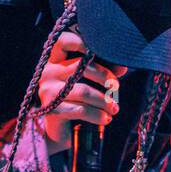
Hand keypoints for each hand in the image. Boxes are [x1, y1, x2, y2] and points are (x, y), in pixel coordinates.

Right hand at [38, 31, 124, 154]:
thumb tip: (123, 67)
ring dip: (104, 101)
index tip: (97, 50)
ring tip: (114, 109)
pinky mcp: (52, 110)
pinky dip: (97, 115)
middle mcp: (48, 72)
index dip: (79, 41)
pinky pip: (81, 110)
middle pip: (81, 67)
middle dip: (104, 77)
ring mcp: (48, 91)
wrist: (61, 130)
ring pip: (84, 91)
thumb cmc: (76, 100)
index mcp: (55, 59)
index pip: (63, 41)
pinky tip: (106, 119)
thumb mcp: (89, 82)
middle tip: (116, 88)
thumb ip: (103, 71)